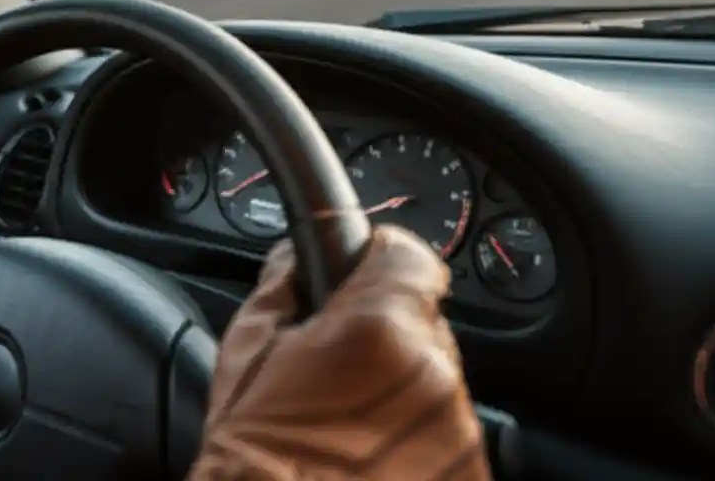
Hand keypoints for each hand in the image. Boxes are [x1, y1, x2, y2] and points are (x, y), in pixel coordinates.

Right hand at [189, 226, 489, 479]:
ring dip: (399, 388)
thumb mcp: (244, 355)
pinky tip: (369, 452)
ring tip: (348, 421)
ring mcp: (457, 429)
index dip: (380, 259)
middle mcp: (433, 374)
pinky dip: (415, 435)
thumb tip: (297, 258)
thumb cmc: (255, 457)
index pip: (411, 256)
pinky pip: (445, 430)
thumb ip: (281, 288)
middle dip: (382, 333)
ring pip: (434, 379)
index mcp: (377, 329)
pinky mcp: (470, 469)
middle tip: (334, 365)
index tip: (361, 271)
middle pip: (421, 321)